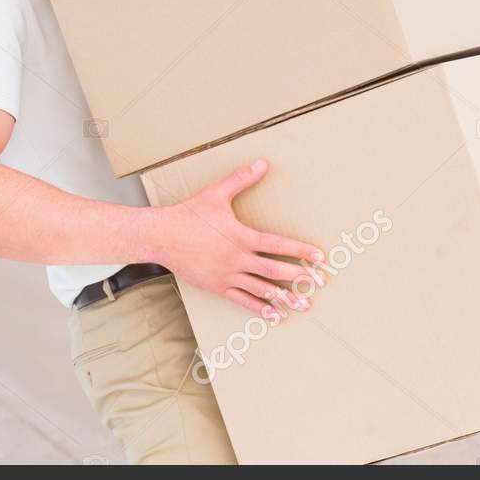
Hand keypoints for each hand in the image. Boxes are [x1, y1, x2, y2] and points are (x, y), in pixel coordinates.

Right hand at [145, 159, 326, 315]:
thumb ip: (241, 179)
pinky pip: (242, 300)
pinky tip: (275, 316)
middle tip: (320, 282)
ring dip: (284, 297)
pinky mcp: (216, 287)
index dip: (301, 251)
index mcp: (240, 236)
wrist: (159, 236)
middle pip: (274, 270)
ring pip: (261, 289)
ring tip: (304, 304)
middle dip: (300, 277)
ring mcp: (226, 275)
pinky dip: (259, 308)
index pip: (278, 244)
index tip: (320, 257)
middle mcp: (236, 258)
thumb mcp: (215, 193)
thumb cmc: (188, 214)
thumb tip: (262, 163)